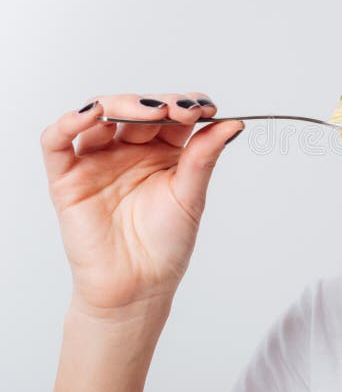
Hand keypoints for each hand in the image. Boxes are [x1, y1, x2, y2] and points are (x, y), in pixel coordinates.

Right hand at [41, 94, 243, 316]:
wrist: (137, 287)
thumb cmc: (165, 244)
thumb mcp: (191, 196)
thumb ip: (204, 157)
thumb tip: (233, 124)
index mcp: (164, 152)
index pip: (173, 114)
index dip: (188, 104)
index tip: (205, 107)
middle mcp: (130, 150)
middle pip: (139, 109)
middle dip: (161, 104)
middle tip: (181, 111)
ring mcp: (98, 160)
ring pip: (101, 115)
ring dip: (124, 104)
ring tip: (151, 111)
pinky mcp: (67, 177)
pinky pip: (58, 142)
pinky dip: (69, 123)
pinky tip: (91, 115)